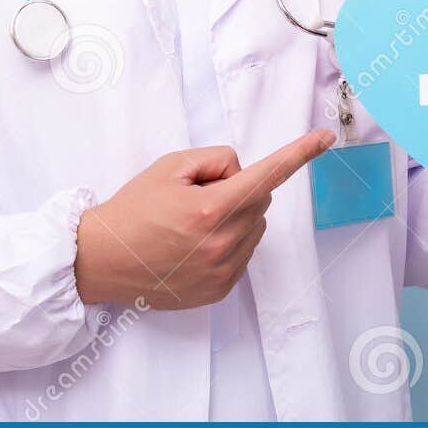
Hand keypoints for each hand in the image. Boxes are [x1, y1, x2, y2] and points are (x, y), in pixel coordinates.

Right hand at [74, 128, 335, 308]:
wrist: (102, 259)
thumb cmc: (133, 208)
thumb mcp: (169, 166)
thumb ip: (215, 160)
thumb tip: (242, 173)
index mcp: (212, 208)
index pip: (267, 175)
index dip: (299, 154)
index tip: (324, 138)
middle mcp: (223, 243)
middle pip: (259, 199)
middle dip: (238, 189)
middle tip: (196, 195)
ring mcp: (223, 271)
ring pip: (254, 227)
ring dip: (235, 217)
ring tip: (189, 223)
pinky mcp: (219, 290)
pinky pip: (243, 254)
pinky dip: (227, 243)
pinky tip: (192, 245)